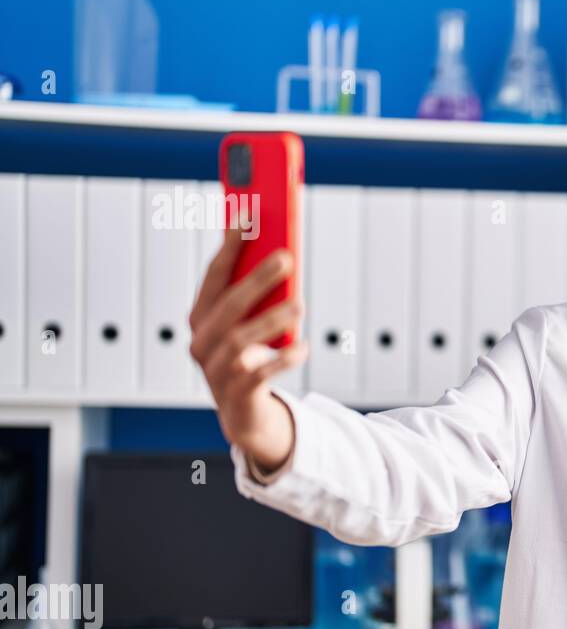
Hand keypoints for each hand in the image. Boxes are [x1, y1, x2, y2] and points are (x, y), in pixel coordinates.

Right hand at [189, 226, 307, 473]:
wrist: (245, 413)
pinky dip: (282, 359)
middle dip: (256, 278)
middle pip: (228, 305)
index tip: (248, 215)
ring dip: (271, 318)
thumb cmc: (248, 358)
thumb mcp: (248, 323)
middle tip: (286, 257)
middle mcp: (201, 342)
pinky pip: (260, 374)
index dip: (230, 245)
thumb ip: (257, 293)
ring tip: (298, 303)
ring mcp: (216, 370)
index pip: (214, 276)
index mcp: (200, 318)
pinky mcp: (237, 394)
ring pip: (240, 340)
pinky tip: (303, 347)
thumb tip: (281, 252)